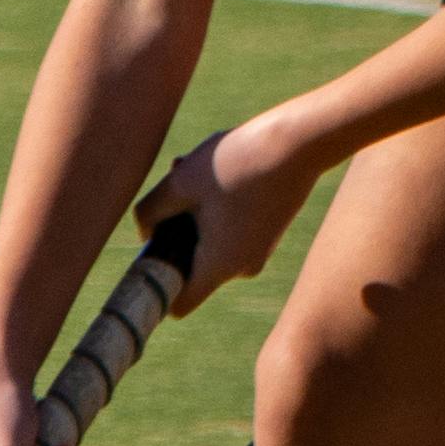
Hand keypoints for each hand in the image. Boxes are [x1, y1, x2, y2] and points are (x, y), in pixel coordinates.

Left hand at [137, 114, 325, 316]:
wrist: (300, 141)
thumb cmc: (237, 161)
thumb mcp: (180, 182)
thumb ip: (150, 212)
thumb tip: (145, 231)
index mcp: (220, 265)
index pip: (179, 304)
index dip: (157, 285)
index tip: (149, 252)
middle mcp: (242, 267)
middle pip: (191, 264)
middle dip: (174, 229)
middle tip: (172, 187)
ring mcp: (258, 250)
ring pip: (208, 239)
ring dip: (193, 210)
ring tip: (191, 167)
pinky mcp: (268, 232)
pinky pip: (229, 230)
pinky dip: (215, 207)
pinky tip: (215, 169)